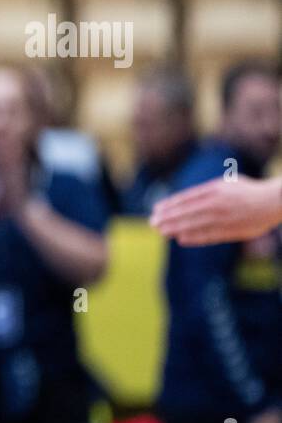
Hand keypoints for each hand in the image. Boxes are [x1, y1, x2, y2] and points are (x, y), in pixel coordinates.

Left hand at [151, 176, 281, 245]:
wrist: (274, 201)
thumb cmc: (247, 191)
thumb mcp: (225, 184)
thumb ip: (205, 191)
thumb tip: (183, 200)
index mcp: (215, 190)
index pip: (186, 198)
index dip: (169, 205)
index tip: (155, 210)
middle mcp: (218, 204)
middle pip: (187, 212)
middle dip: (168, 218)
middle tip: (152, 223)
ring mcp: (226, 218)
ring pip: (196, 224)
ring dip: (177, 228)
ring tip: (162, 232)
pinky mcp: (233, 230)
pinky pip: (210, 235)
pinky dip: (195, 238)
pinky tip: (181, 239)